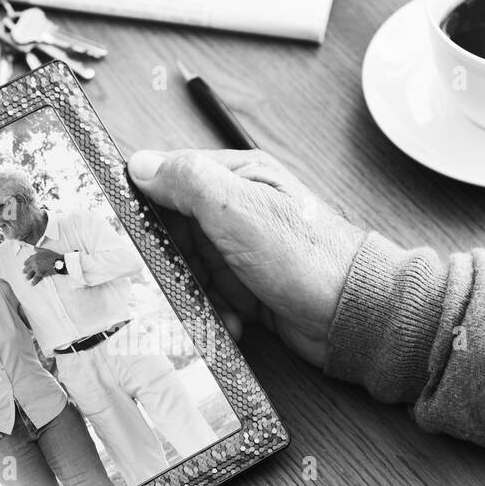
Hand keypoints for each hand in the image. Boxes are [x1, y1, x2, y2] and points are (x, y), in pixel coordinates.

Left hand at [22, 247, 63, 284]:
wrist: (57, 262)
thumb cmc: (53, 256)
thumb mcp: (45, 250)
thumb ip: (39, 249)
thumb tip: (35, 248)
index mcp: (35, 256)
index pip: (28, 260)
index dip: (26, 263)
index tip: (25, 265)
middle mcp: (34, 263)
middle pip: (27, 267)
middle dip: (25, 270)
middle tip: (24, 272)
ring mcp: (36, 269)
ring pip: (30, 274)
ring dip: (28, 276)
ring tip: (27, 278)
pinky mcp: (40, 274)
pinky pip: (35, 279)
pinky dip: (34, 282)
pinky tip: (32, 283)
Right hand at [126, 149, 366, 367]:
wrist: (354, 315)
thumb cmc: (306, 257)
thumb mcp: (239, 210)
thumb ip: (189, 181)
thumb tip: (140, 164)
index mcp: (236, 177)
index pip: (171, 178)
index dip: (146, 204)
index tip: (130, 232)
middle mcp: (236, 211)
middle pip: (173, 231)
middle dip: (169, 260)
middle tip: (171, 279)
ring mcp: (241, 250)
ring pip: (188, 270)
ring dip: (192, 293)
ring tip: (208, 306)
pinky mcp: (248, 287)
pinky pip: (210, 298)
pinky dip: (213, 313)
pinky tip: (231, 321)